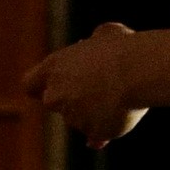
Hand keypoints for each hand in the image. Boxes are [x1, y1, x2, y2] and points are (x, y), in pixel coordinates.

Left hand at [30, 23, 153, 147]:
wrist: (140, 71)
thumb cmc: (124, 49)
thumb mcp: (106, 34)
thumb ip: (94, 42)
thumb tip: (93, 43)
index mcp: (53, 68)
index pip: (29, 84)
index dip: (40, 87)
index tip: (54, 85)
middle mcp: (56, 95)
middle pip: (52, 103)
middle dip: (69, 100)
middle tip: (94, 90)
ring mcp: (72, 116)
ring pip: (78, 119)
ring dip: (91, 113)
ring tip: (118, 97)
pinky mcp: (92, 132)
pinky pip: (97, 135)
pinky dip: (105, 130)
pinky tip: (120, 116)